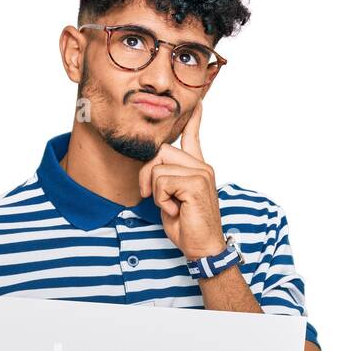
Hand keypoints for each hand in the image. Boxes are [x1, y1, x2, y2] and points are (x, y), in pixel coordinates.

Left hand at [137, 97, 225, 258]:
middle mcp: (201, 166)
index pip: (192, 137)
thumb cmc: (187, 226)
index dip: (192, 119)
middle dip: (146, 175)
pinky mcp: (196, 183)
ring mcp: (201, 173)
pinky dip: (161, 199)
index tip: (197, 102)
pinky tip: (176, 209)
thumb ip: (166, 180)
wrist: (203, 248)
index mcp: (197, 168)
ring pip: (158, 168)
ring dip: (156, 192)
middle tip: (150, 195)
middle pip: (160, 152)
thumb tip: (153, 169)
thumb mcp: (172, 199)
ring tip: (171, 206)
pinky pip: (162, 181)